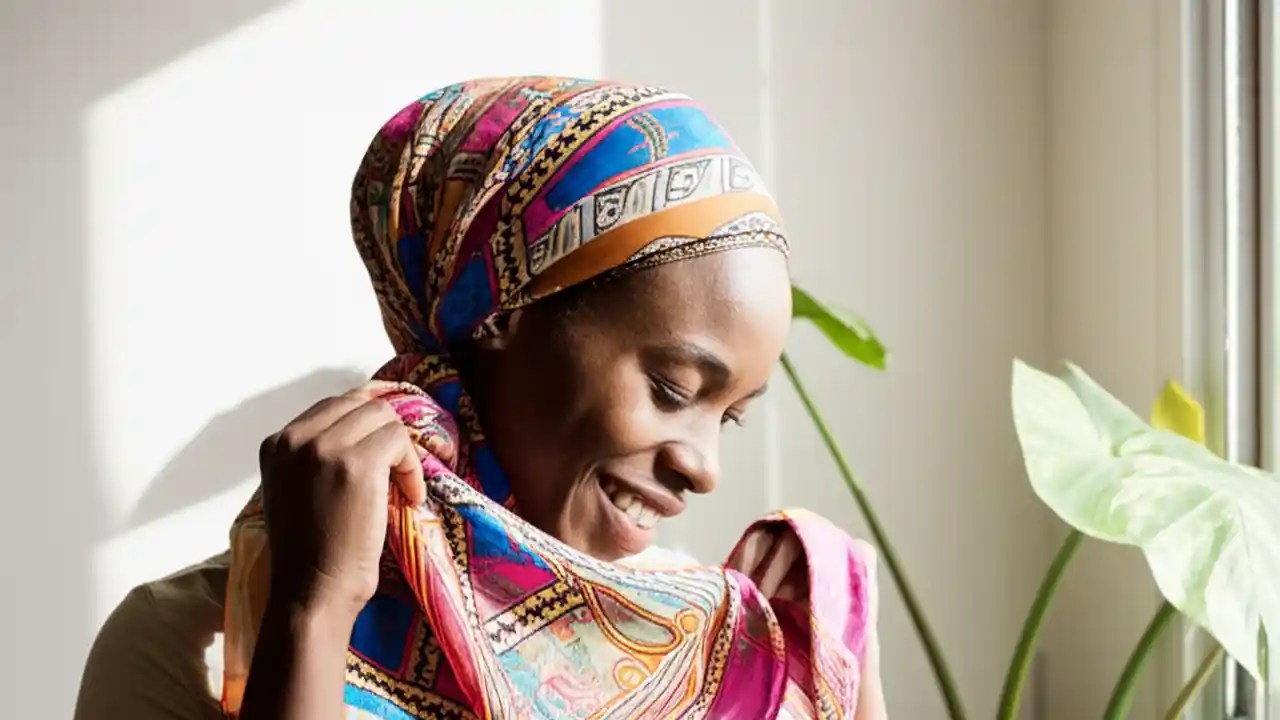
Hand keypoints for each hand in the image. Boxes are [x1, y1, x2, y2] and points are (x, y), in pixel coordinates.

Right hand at [257, 382, 426, 616]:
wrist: (312, 592)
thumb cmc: (310, 551)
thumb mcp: (297, 489)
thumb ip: (317, 455)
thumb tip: (365, 426)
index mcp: (277, 443)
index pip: (334, 405)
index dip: (367, 422)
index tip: (386, 448)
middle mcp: (295, 439)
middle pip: (360, 404)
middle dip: (386, 433)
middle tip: (398, 469)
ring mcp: (324, 448)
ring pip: (382, 417)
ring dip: (401, 450)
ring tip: (403, 486)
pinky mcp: (357, 464)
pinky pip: (399, 441)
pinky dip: (412, 467)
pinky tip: (410, 497)